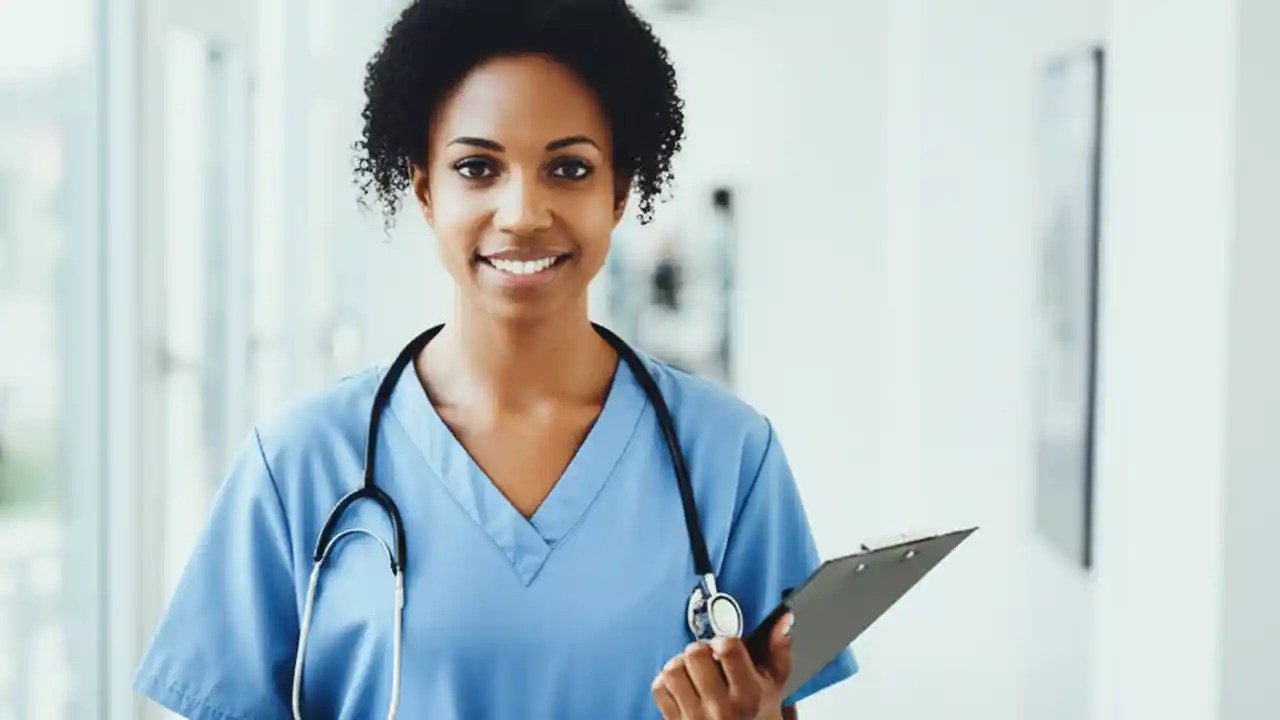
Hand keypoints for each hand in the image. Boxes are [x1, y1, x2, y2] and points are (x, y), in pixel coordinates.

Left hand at [651, 613, 793, 719]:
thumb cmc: (757, 715)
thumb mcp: (775, 687)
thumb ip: (779, 652)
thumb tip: (782, 620)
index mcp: (748, 695)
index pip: (728, 648)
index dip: (724, 641)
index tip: (724, 647)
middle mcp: (721, 708)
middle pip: (695, 654)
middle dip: (701, 649)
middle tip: (707, 657)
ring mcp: (696, 717)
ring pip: (673, 669)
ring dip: (681, 664)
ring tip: (692, 670)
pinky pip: (659, 688)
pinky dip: (666, 681)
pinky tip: (681, 685)